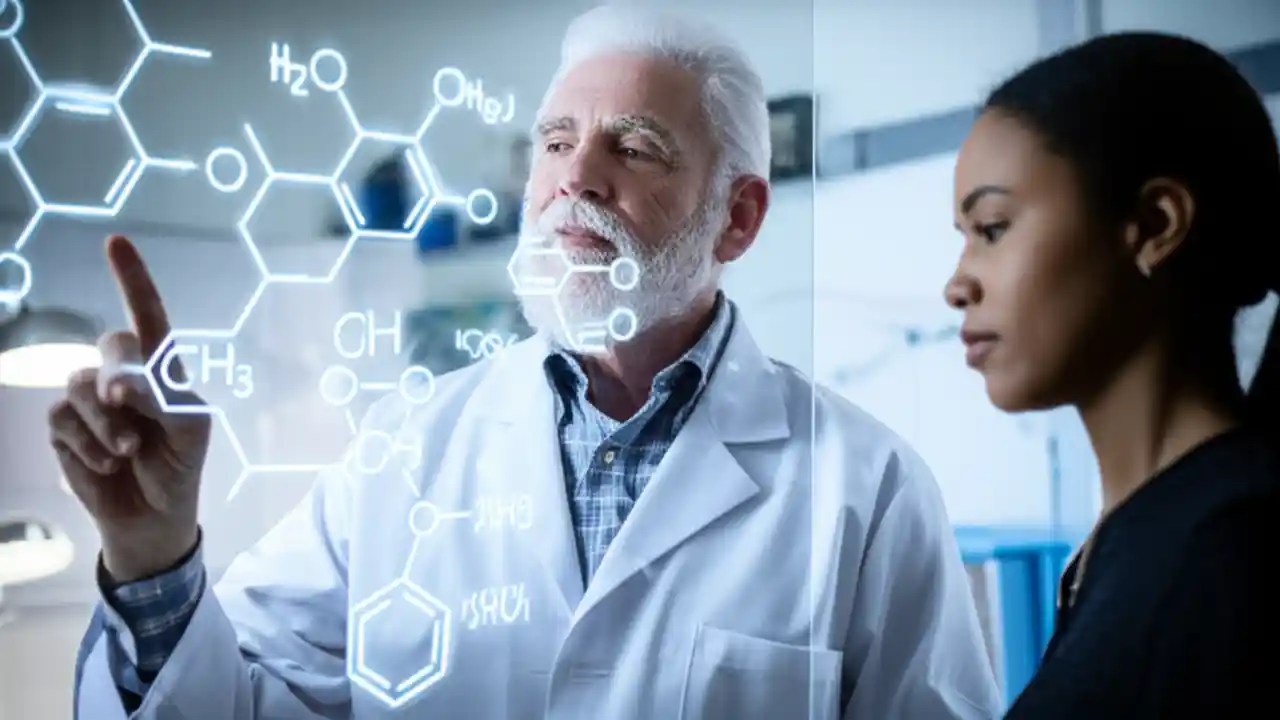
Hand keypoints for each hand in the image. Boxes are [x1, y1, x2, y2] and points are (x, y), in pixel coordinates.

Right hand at [48, 235, 211, 583]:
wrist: (154, 514)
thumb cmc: (179, 465)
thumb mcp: (189, 431)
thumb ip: (160, 400)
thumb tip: (115, 384)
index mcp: (162, 368)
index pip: (148, 316)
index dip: (132, 279)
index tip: (116, 242)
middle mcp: (123, 375)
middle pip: (111, 345)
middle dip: (120, 375)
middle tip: (130, 408)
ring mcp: (90, 400)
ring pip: (80, 385)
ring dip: (105, 425)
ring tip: (127, 452)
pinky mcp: (65, 427)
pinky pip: (61, 419)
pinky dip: (86, 446)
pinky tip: (107, 464)